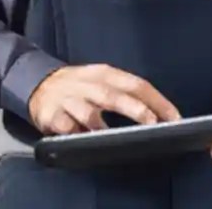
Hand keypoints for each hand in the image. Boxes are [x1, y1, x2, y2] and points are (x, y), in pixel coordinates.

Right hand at [27, 64, 181, 134]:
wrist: (38, 83)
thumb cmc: (79, 87)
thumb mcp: (101, 81)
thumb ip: (125, 94)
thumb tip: (156, 114)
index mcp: (105, 74)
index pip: (136, 84)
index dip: (157, 100)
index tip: (174, 117)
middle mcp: (88, 84)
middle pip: (114, 96)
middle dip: (135, 109)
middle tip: (153, 123)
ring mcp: (69, 99)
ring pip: (88, 112)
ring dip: (102, 125)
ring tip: (115, 139)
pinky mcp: (52, 114)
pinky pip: (66, 127)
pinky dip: (76, 133)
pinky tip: (82, 138)